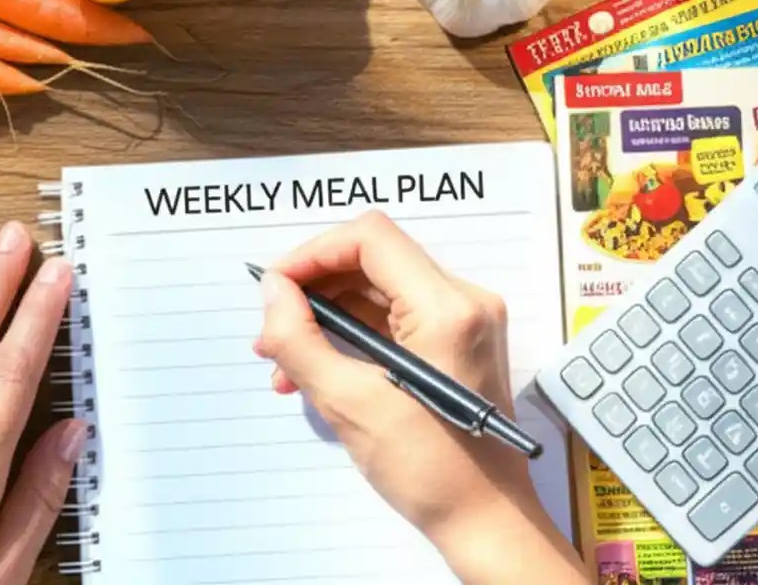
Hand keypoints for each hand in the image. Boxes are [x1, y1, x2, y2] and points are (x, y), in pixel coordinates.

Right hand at [255, 212, 583, 583]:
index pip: (370, 239)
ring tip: (286, 361)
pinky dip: (352, 335)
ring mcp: (464, 321)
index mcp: (448, 308)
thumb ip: (299, 338)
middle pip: (372, 260)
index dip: (312, 254)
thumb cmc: (432, 471)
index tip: (275, 286)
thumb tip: (273, 291)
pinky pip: (393, 317)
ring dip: (327, 316)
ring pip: (378, 289)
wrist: (485, 520)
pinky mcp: (456, 342)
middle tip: (272, 331)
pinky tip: (316, 369)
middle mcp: (465, 302)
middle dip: (314, 290)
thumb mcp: (347, 402)